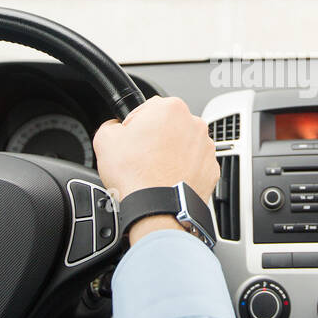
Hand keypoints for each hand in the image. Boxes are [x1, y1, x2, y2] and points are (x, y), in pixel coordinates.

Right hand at [92, 96, 218, 245]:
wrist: (158, 208)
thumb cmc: (136, 175)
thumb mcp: (105, 140)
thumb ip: (110, 125)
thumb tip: (114, 127)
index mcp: (170, 108)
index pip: (148, 108)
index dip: (134, 125)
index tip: (130, 140)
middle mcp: (194, 124)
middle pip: (169, 126)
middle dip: (156, 139)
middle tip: (140, 158)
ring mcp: (206, 148)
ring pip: (184, 145)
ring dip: (171, 154)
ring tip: (154, 172)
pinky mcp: (212, 169)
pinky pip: (195, 165)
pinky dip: (183, 171)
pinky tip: (167, 180)